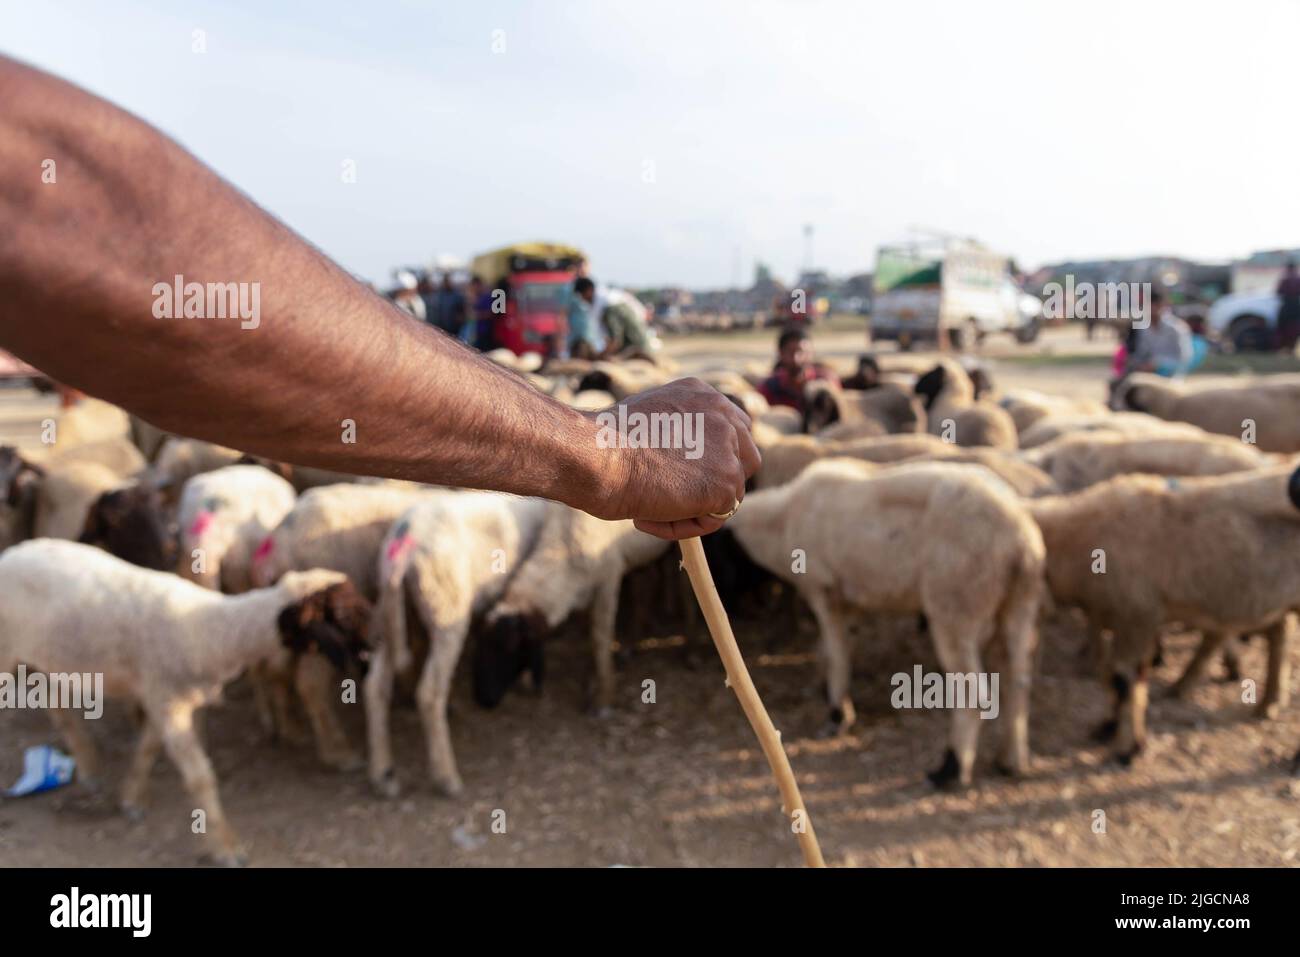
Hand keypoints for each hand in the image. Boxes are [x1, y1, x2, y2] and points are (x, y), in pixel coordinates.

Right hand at [581, 378, 760, 539]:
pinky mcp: (725, 483)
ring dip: (693, 509)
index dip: (718, 457)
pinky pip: (713, 519)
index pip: (735, 429)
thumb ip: (676, 435)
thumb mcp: (647, 422)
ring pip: (728, 495)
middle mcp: (723, 418)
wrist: (596, 455)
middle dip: (720, 483)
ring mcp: (728, 451)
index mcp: (704, 396)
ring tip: (647, 509)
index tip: (692, 475)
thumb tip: (682, 467)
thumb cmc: (602, 443)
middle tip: (678, 499)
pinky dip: (682, 526)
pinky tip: (647, 516)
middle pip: (747, 460)